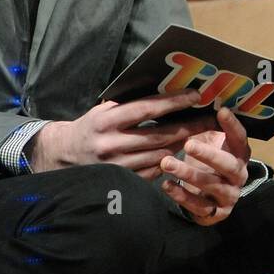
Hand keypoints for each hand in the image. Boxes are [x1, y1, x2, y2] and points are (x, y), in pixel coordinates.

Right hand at [28, 89, 215, 172]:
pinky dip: (168, 162)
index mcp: (106, 120)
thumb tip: (167, 91)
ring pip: (161, 155)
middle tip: (210, 119)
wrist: (64, 156)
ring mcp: (117, 166)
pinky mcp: (122, 182)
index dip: (173, 102)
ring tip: (197, 134)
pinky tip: (178, 153)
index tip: (196, 96)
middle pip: (160, 135)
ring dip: (182, 144)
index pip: (146, 108)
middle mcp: (111, 143)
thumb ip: (130, 104)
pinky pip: (154, 172)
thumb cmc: (91, 127)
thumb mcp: (104, 110)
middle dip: (189, 126)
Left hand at [153, 106, 250, 225]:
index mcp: (240, 154)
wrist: (209, 197)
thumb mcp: (208, 141)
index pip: (240, 138)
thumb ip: (205, 125)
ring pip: (213, 186)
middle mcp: (239, 175)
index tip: (220, 111)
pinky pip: (199, 206)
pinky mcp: (215, 213)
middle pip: (229, 165)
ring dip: (189, 174)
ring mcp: (229, 196)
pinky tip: (166, 184)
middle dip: (209, 155)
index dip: (232, 126)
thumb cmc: (206, 161)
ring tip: (168, 163)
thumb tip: (194, 96)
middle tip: (188, 144)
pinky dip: (182, 196)